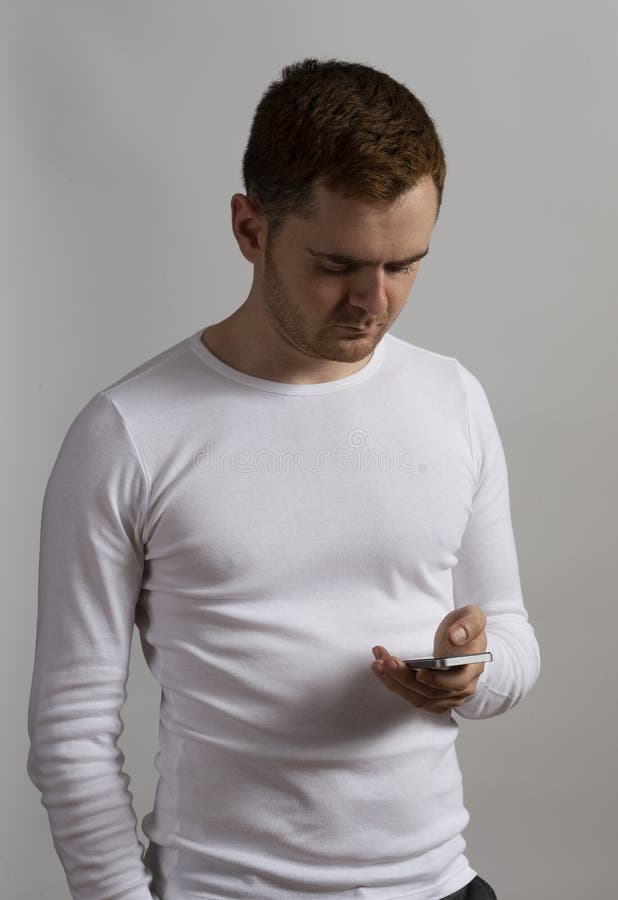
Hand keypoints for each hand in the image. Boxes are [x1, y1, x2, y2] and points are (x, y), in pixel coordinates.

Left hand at [371, 604, 487, 715]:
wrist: (464, 639)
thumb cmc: (467, 627)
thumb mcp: (473, 616)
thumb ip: (468, 625)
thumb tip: (455, 637)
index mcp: (472, 669)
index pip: (457, 683)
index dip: (438, 681)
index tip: (420, 672)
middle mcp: (462, 688)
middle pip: (432, 693)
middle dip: (407, 678)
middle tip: (388, 661)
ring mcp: (447, 696)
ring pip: (419, 698)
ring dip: (395, 682)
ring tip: (378, 663)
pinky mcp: (433, 697)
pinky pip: (413, 697)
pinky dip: (395, 685)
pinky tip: (381, 671)